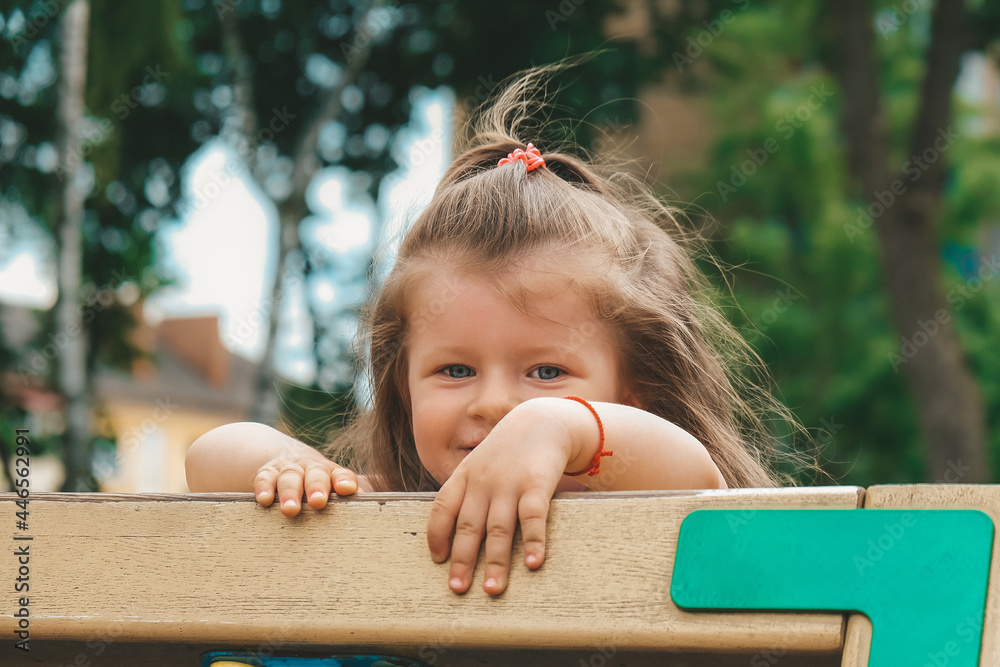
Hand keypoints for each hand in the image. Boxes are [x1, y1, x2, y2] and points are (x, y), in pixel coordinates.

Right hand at [253, 453, 359, 516]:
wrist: (287, 457)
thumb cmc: (319, 486)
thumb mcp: (334, 490)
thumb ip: (351, 503)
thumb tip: (375, 523)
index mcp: (332, 474)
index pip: (341, 475)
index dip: (344, 481)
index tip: (346, 489)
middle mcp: (312, 468)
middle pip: (316, 474)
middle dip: (317, 487)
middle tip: (318, 502)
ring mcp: (289, 469)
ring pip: (290, 477)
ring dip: (291, 492)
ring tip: (291, 510)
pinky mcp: (267, 473)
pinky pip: (264, 478)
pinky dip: (264, 488)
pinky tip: (264, 500)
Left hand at [425, 400, 578, 594]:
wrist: (542, 421)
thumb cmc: (508, 450)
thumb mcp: (479, 464)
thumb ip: (467, 492)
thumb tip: (455, 532)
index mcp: (465, 476)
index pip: (442, 508)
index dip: (437, 535)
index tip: (438, 560)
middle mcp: (483, 482)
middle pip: (469, 526)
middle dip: (462, 560)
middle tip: (458, 589)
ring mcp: (509, 483)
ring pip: (499, 528)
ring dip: (496, 562)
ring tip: (493, 589)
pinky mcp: (537, 484)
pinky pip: (533, 517)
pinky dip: (533, 541)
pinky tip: (533, 564)